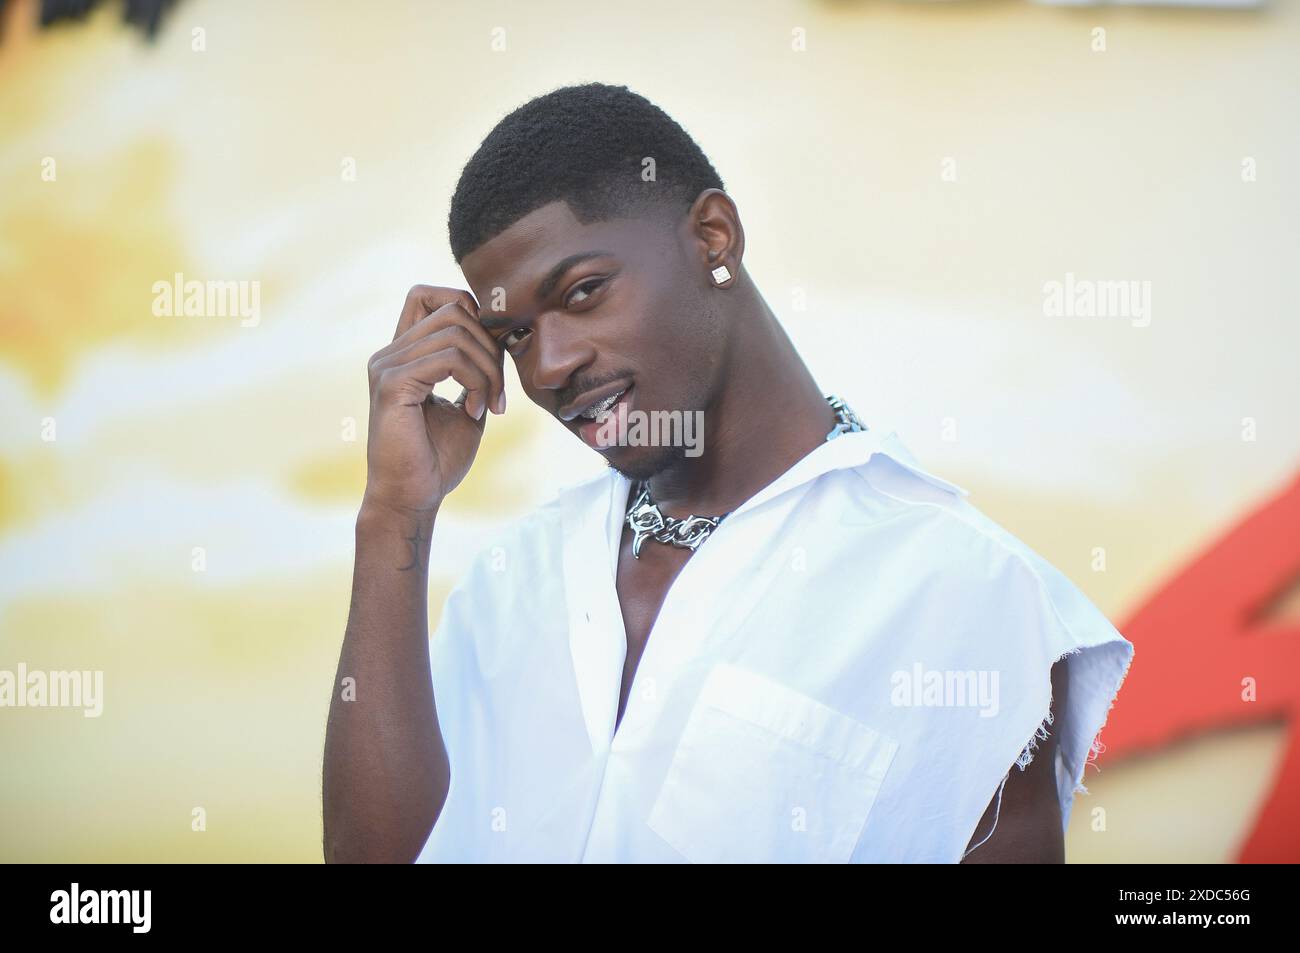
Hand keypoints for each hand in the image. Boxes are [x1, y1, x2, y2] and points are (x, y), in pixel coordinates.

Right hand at [362, 284, 505, 515]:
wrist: (412, 499)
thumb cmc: (437, 458)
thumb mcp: (467, 403)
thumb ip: (476, 368)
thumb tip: (501, 334)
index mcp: (402, 354)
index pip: (428, 295)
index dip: (470, 312)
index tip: (491, 360)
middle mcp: (389, 353)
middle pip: (454, 310)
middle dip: (491, 347)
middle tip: (498, 394)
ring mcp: (386, 366)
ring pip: (457, 332)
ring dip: (488, 369)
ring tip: (489, 405)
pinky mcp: (392, 384)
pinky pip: (450, 358)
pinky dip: (476, 381)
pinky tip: (475, 411)